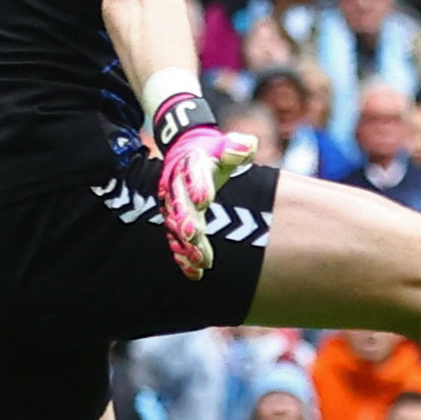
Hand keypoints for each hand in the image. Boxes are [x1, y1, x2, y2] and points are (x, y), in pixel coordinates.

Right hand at [158, 124, 258, 279]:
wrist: (188, 157)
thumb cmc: (214, 154)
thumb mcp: (224, 146)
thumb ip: (236, 147)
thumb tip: (246, 147)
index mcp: (191, 164)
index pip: (193, 173)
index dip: (197, 184)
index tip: (205, 198)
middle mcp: (178, 186)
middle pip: (180, 204)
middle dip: (186, 220)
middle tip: (195, 235)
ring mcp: (174, 207)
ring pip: (176, 228)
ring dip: (187, 245)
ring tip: (200, 260)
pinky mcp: (174, 224)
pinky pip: (176, 242)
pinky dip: (184, 258)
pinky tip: (195, 273)